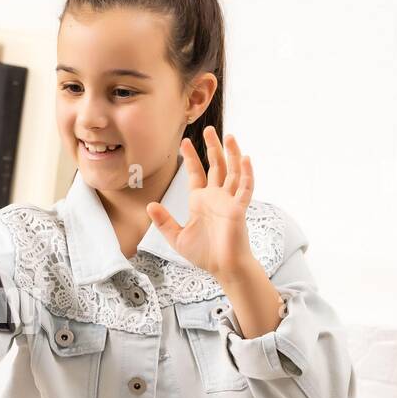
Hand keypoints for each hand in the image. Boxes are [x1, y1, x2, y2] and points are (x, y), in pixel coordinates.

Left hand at [146, 126, 254, 278]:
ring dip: (232, 154)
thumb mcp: (177, 237)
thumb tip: (149, 205)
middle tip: (208, 129)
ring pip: (233, 172)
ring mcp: (229, 201)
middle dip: (213, 147)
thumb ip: (164, 221)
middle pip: (216, 166)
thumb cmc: (204, 254)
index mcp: (201, 201)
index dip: (191, 157)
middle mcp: (216, 197)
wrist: (222, 268)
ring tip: (229, 136)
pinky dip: (246, 174)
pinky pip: (245, 189)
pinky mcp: (239, 209)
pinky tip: (246, 159)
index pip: (196, 173)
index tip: (184, 142)